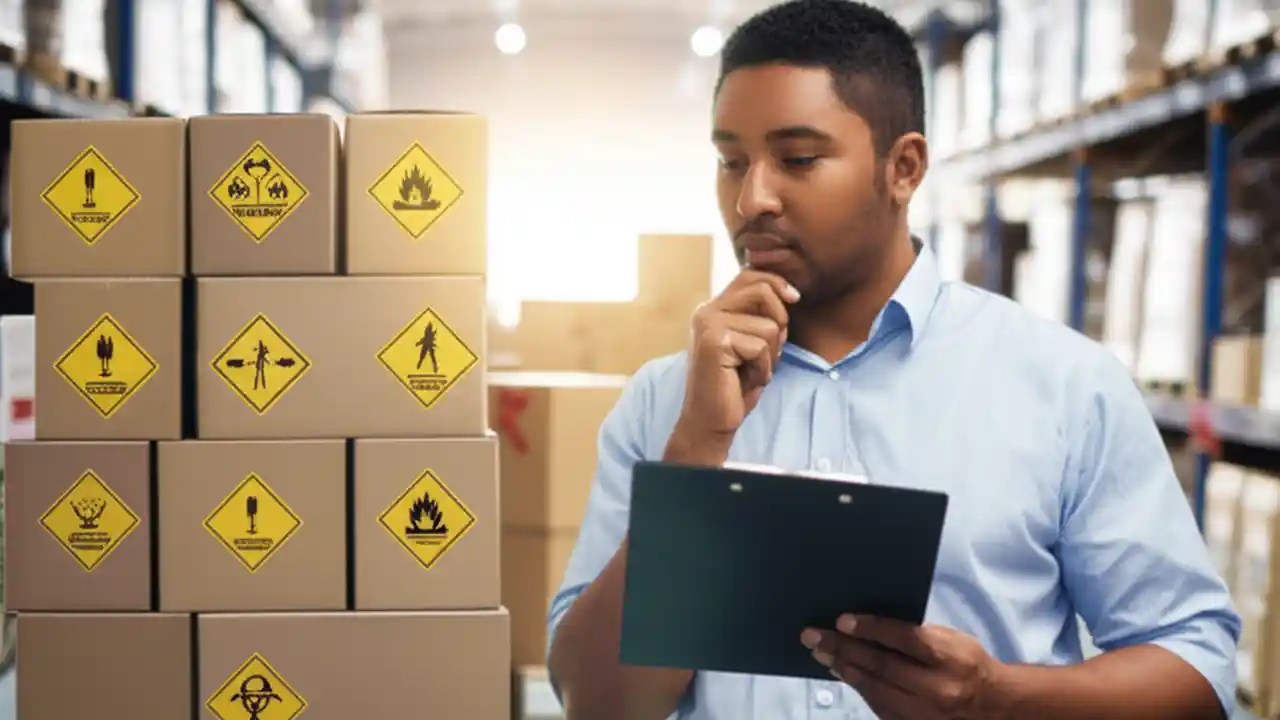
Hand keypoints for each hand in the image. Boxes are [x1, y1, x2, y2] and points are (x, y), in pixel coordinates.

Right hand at [670, 270, 799, 455]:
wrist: (710, 422)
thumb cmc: (734, 386)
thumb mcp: (752, 344)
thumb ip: (761, 317)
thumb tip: (790, 293)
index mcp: (713, 308)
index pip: (750, 275)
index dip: (777, 282)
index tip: (795, 298)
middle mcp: (706, 311)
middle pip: (761, 290)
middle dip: (779, 321)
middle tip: (767, 352)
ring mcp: (708, 325)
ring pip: (768, 326)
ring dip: (770, 355)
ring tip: (750, 371)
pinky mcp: (714, 343)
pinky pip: (760, 347)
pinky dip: (762, 369)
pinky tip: (744, 381)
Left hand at [801, 615, 1010, 719]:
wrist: (992, 705)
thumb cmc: (966, 662)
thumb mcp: (950, 640)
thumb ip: (916, 635)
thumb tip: (869, 627)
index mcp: (950, 658)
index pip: (905, 639)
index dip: (871, 628)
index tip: (842, 620)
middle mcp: (938, 688)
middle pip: (883, 666)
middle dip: (844, 649)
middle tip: (815, 636)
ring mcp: (925, 713)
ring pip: (875, 690)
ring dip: (844, 669)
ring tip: (822, 653)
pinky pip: (879, 706)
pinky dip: (859, 687)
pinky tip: (843, 672)